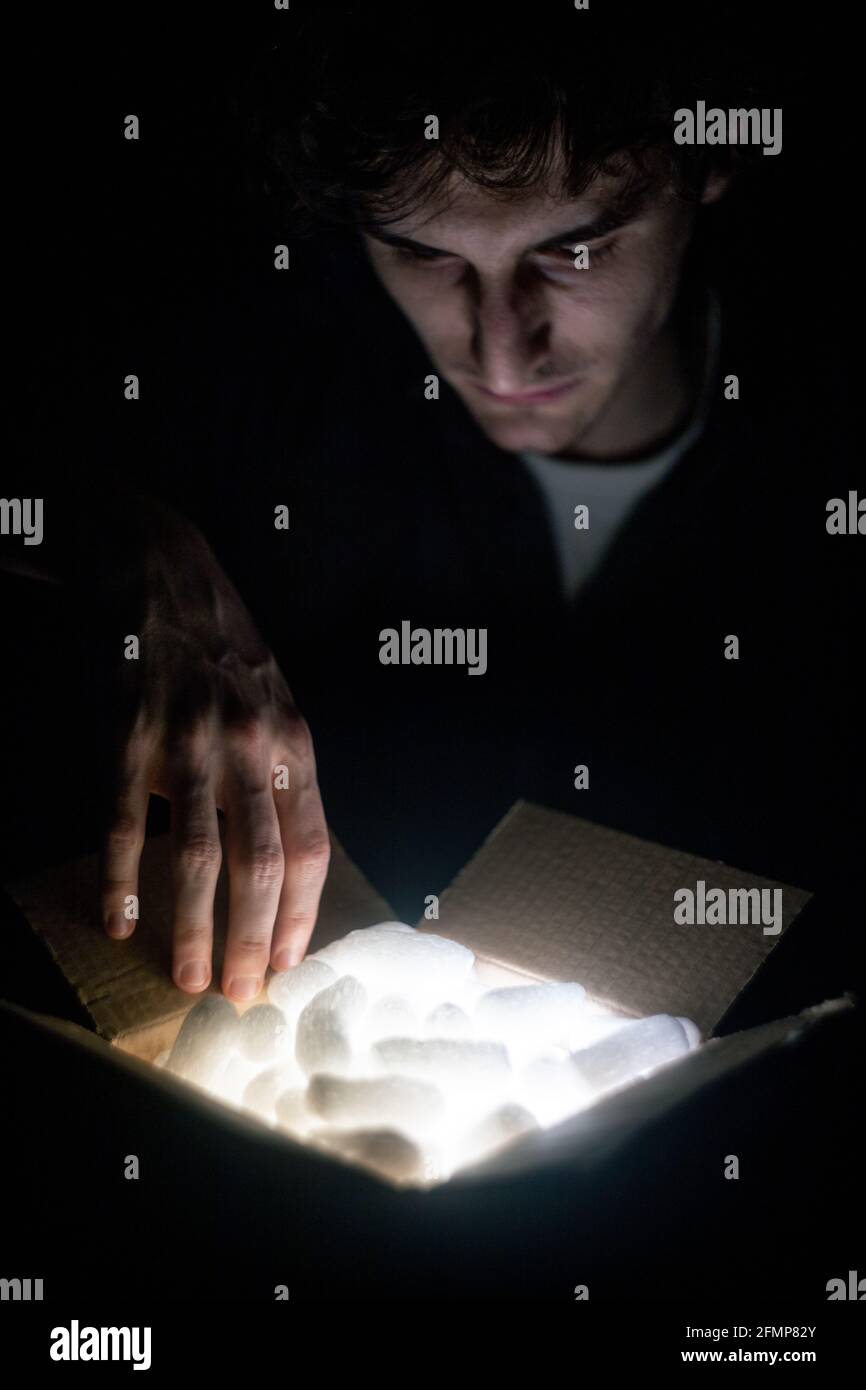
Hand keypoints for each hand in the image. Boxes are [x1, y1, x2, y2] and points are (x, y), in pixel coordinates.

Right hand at [99, 511, 329, 999]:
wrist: (166, 571)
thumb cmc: (229, 648)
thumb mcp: (279, 702)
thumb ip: (284, 772)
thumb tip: (287, 861)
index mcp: (294, 743)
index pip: (310, 847)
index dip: (301, 914)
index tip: (288, 964)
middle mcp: (250, 747)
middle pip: (261, 865)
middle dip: (253, 939)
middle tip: (241, 994)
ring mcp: (187, 741)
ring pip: (198, 854)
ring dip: (194, 926)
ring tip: (189, 978)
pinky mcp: (129, 734)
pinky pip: (125, 821)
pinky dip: (122, 877)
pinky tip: (118, 921)